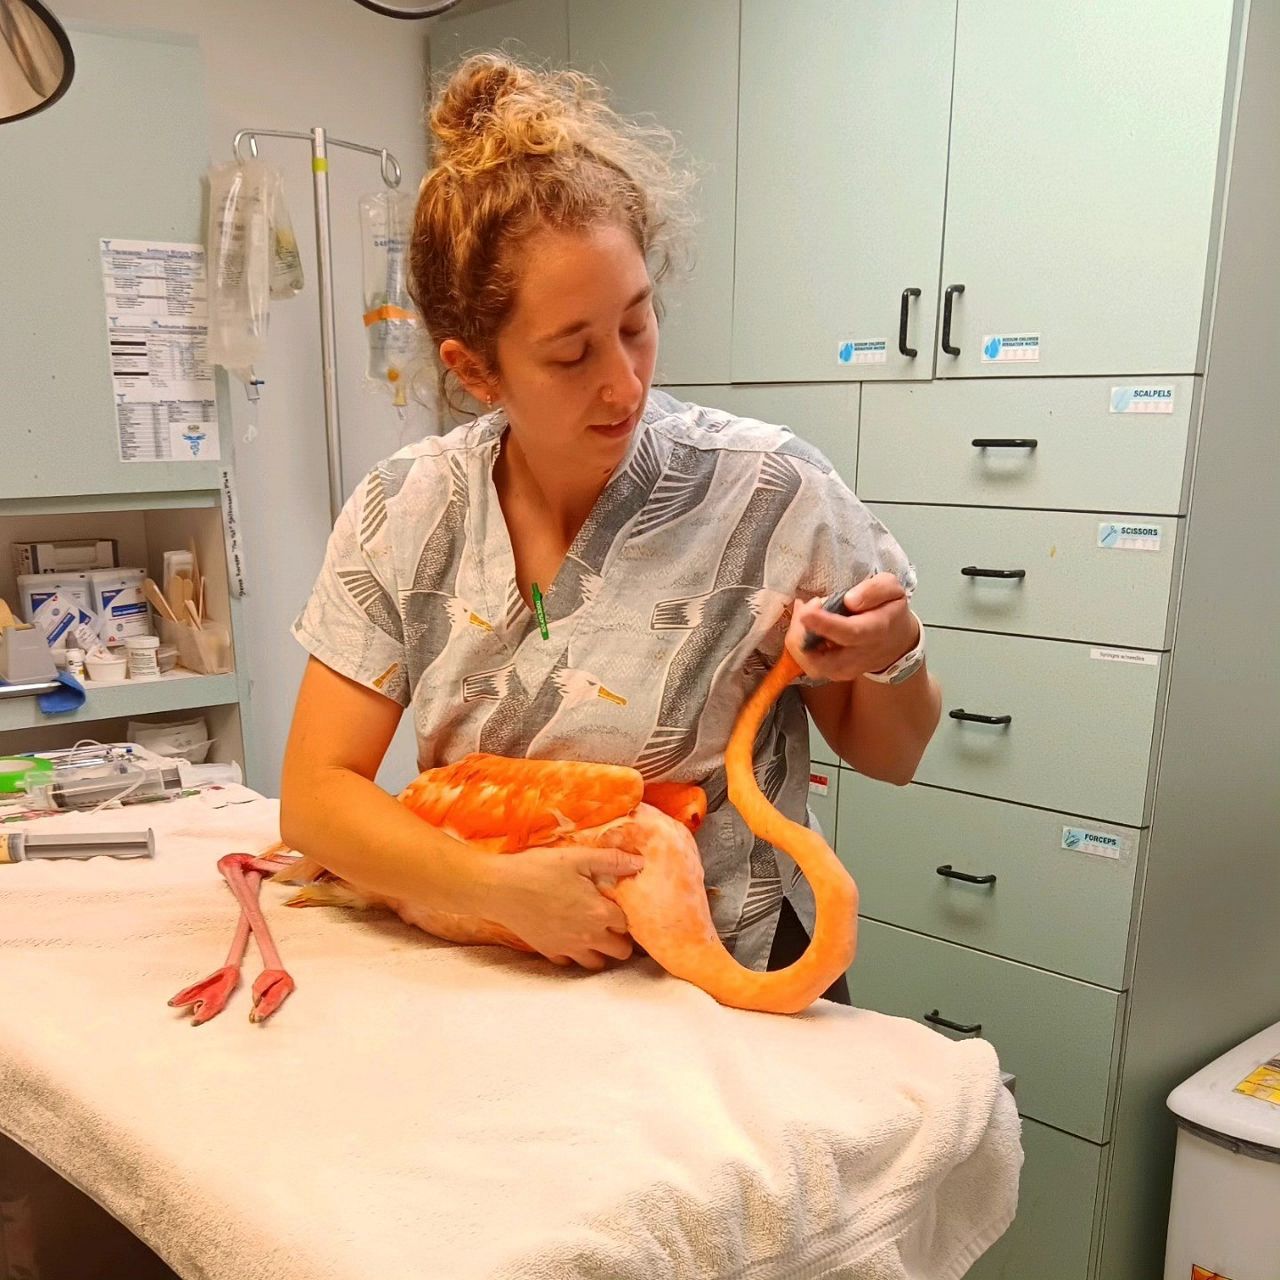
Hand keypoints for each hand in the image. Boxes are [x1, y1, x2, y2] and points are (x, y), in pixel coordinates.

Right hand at [486, 845, 642, 971]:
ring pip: (597, 964)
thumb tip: (640, 863)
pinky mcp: (549, 952)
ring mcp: (568, 948)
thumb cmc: (539, 870)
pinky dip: (574, 954)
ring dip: (601, 951)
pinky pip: (570, 963)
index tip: (623, 906)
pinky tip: (569, 937)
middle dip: (622, 939)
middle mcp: (588, 937)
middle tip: (613, 922)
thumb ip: (612, 860)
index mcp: (599, 913)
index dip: (629, 915)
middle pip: (620, 952)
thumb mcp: (577, 857)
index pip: (630, 925)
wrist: (500, 889)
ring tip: (595, 933)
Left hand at [785, 572, 919, 682]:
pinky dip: (799, 644)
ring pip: (811, 665)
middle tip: (805, 607)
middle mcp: (859, 656)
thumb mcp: (892, 589)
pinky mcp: (833, 673)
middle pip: (822, 659)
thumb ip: (874, 590)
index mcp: (876, 631)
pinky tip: (805, 625)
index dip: (825, 624)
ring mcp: (845, 669)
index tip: (806, 614)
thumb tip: (850, 600)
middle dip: (801, 634)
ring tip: (805, 613)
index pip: (850, 633)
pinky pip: (808, 664)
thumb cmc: (889, 610)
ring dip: (798, 639)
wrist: (894, 640)